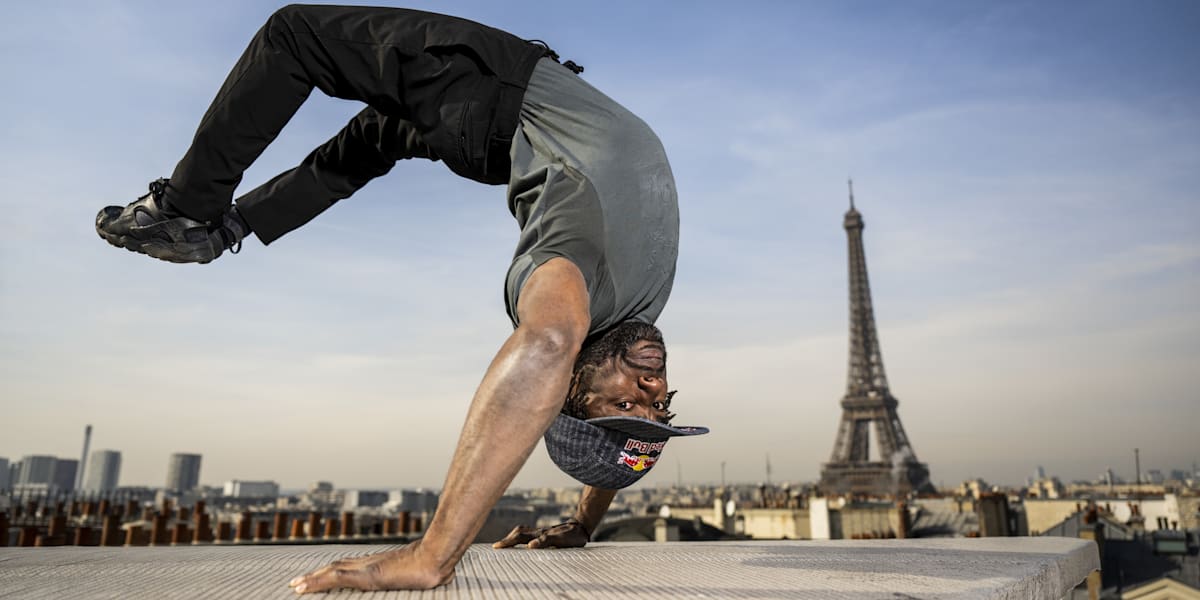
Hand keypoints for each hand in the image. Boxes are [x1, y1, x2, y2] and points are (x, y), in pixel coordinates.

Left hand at [287, 540, 451, 593]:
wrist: (438, 556)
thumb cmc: (436, 566)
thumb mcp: (427, 576)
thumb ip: (426, 576)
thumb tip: (441, 577)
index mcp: (380, 566)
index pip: (350, 568)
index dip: (332, 574)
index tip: (319, 579)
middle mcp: (370, 564)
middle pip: (337, 568)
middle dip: (316, 576)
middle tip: (296, 583)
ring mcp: (367, 567)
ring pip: (332, 571)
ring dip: (313, 579)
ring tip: (296, 586)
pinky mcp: (366, 574)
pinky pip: (336, 578)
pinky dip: (319, 582)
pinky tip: (306, 587)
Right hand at [491, 521, 589, 548]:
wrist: (581, 526)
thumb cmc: (571, 535)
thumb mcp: (560, 540)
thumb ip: (545, 541)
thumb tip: (529, 546)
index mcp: (539, 535)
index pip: (519, 538)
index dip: (507, 542)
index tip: (496, 546)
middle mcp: (538, 532)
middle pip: (518, 533)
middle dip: (507, 540)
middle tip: (496, 547)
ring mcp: (541, 532)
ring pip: (523, 532)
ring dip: (513, 537)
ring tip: (505, 543)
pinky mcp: (545, 533)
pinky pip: (529, 533)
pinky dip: (521, 537)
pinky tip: (521, 541)